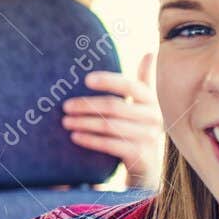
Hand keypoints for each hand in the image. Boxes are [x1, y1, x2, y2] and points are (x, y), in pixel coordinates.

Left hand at [61, 52, 164, 187]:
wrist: (147, 166)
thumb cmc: (139, 128)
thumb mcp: (144, 104)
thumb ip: (145, 80)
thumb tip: (150, 52)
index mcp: (153, 101)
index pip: (131, 87)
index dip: (109, 81)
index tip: (86, 79)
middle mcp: (154, 117)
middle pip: (114, 107)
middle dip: (86, 106)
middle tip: (64, 106)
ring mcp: (148, 137)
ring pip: (109, 126)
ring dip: (84, 123)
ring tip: (65, 121)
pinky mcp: (140, 155)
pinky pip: (110, 145)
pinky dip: (90, 140)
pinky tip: (74, 137)